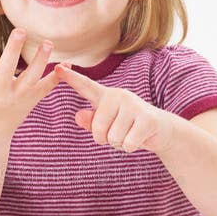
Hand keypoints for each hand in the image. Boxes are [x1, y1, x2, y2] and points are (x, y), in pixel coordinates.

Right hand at [0, 29, 63, 142]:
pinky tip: (67, 65)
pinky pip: (44, 90)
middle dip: (13, 51)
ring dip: (40, 61)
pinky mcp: (29, 102)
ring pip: (30, 79)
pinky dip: (56, 80)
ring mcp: (15, 99)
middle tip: (21, 30)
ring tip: (48, 42)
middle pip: (6, 71)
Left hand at [54, 63, 172, 155]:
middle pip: (97, 127)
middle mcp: (119, 96)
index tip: (57, 68)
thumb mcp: (107, 124)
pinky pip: (128, 143)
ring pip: (113, 138)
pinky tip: (138, 138)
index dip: (71, 78)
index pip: (85, 86)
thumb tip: (78, 115)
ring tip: (129, 134)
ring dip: (119, 143)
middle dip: (105, 139)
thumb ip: (90, 121)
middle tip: (118, 133)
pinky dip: (130, 147)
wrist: (159, 129)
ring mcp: (134, 106)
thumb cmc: (127, 127)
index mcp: (105, 96)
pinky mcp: (147, 119)